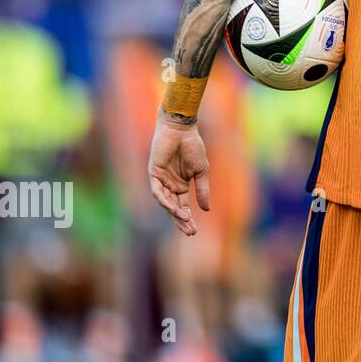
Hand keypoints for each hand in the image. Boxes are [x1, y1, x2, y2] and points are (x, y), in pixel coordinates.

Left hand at [148, 114, 210, 235]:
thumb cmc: (193, 147)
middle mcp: (170, 185)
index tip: (194, 231)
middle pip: (173, 208)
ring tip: (184, 219)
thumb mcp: (201, 171)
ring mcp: (161, 180)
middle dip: (180, 220)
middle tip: (189, 231)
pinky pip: (157, 190)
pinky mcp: (154, 173)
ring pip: (165, 202)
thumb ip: (202, 190)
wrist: (182, 130)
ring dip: (174, 212)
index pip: (183, 207)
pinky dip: (164, 200)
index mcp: (181, 185)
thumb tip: (206, 209)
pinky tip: (172, 207)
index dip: (187, 219)